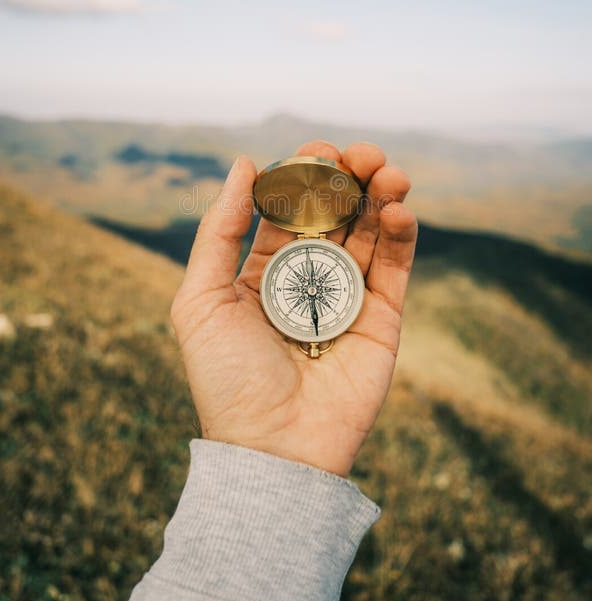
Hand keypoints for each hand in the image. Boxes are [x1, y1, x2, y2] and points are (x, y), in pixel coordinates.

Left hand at [170, 141, 417, 476]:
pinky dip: (401, 234)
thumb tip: (244, 162)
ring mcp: (347, 296)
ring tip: (387, 172)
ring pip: (370, 232)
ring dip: (380, 195)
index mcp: (262, 271)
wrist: (274, 448)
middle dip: (349, 178)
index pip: (288, 209)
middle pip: (334, 213)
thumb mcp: (200, 299)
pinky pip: (396, 268)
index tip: (316, 152)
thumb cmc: (227, 378)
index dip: (303, 176)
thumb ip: (219, 230)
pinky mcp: (383, 319)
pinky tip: (397, 209)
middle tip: (360, 155)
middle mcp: (307, 278)